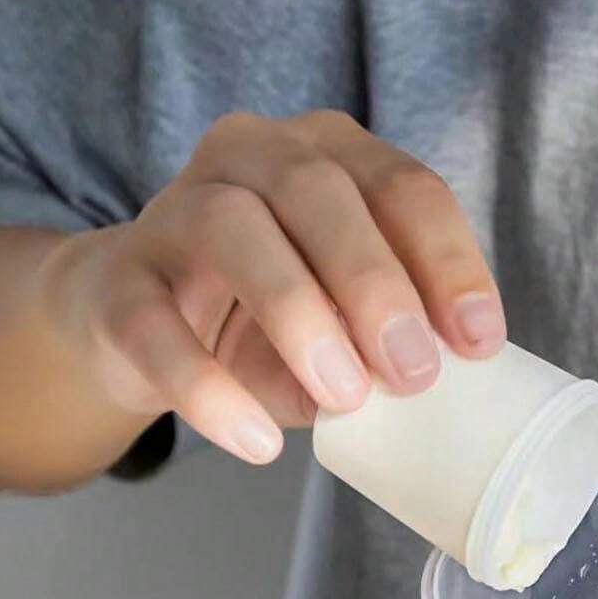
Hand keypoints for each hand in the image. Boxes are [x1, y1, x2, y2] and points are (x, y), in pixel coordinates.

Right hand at [38, 110, 503, 463]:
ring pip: (234, 230)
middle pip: (318, 192)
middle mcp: (250, 158)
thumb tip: (424, 384)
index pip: (402, 187)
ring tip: (344, 399)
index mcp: (328, 157)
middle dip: (376, 284)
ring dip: (299, 316)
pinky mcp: (119, 282)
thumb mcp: (343, 321)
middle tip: (413, 373)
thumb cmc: (266, 317)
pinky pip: (158, 327)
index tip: (478, 342)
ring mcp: (173, 210)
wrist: (135, 323)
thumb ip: (385, 339)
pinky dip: (211, 389)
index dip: (448, 262)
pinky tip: (258, 442)